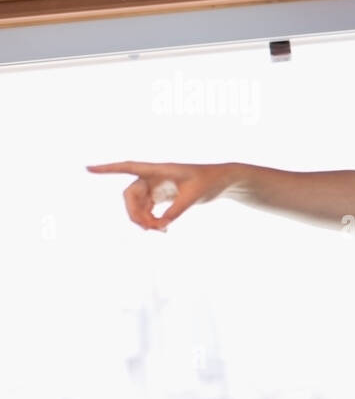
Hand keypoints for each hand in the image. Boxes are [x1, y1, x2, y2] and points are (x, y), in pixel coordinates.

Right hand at [86, 161, 233, 231]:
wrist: (221, 181)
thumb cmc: (209, 181)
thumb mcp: (195, 196)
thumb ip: (177, 209)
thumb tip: (160, 224)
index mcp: (159, 170)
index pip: (128, 167)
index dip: (108, 169)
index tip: (88, 169)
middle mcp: (152, 177)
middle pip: (130, 196)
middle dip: (135, 214)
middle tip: (151, 229)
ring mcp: (155, 187)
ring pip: (137, 206)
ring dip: (143, 220)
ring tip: (161, 231)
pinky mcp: (160, 197)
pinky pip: (146, 211)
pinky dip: (150, 221)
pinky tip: (162, 229)